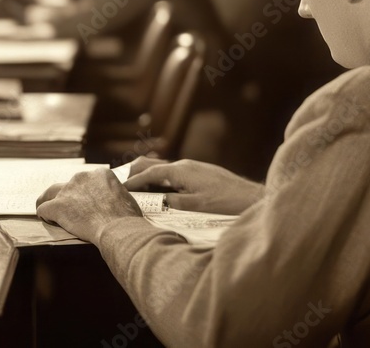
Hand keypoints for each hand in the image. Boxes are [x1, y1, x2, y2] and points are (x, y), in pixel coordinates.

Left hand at [36, 169, 142, 242]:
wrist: (118, 228)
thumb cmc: (127, 219)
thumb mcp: (126, 199)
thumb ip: (115, 196)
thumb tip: (116, 203)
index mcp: (100, 174)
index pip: (87, 181)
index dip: (85, 194)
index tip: (87, 205)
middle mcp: (82, 178)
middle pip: (68, 186)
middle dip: (68, 198)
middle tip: (71, 212)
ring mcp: (69, 191)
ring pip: (50, 193)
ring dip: (49, 202)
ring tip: (49, 214)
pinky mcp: (58, 206)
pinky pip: (44, 208)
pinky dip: (45, 215)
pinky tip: (48, 221)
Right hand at [124, 157, 262, 214]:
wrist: (250, 196)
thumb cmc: (226, 202)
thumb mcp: (196, 206)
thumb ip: (172, 202)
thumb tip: (155, 201)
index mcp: (180, 171)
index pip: (148, 174)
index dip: (132, 182)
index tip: (119, 189)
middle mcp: (184, 165)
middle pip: (150, 163)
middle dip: (133, 173)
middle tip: (119, 184)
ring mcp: (191, 167)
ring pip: (160, 166)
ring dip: (145, 174)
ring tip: (133, 186)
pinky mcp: (198, 172)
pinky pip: (171, 171)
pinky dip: (158, 177)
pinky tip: (157, 187)